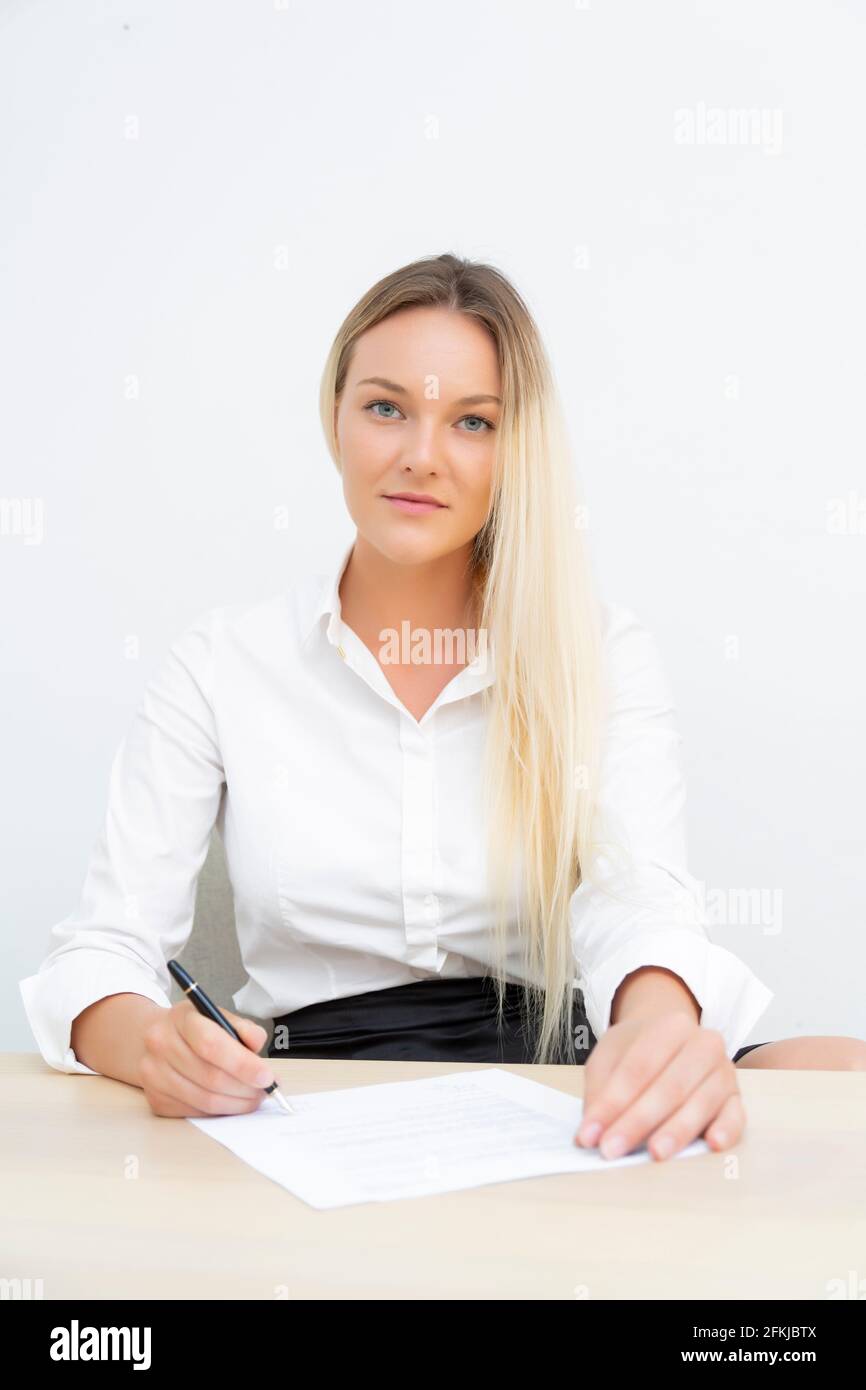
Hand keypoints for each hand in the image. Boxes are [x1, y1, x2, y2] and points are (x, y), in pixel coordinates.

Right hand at [138, 1000, 275, 1117]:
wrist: (151, 1038)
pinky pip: (196, 1112)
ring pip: (205, 1100)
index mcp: (181, 1018)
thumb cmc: (192, 1028)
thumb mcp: (217, 1015)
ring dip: (237, 1104)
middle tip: (266, 1090)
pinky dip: (220, 1111)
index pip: (211, 1044)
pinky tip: (231, 1101)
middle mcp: (161, 1045)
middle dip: (246, 1088)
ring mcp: (153, 1075)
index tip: (266, 1076)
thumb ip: (243, 1027)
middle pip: (211, 1077)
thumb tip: (258, 1046)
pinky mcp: (155, 1100)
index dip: (242, 1064)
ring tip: (253, 1097)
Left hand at [574, 1012, 744, 1160]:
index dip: (613, 1102)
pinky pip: (736, 1117)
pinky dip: (726, 1130)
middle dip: (638, 1121)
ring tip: (654, 1153)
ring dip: (677, 1131)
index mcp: (671, 1025)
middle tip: (612, 1149)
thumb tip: (591, 1132)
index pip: (639, 1066)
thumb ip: (599, 1091)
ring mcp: (724, 1072)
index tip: (590, 1133)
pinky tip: (712, 1144)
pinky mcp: (736, 1099)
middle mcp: (704, 1044)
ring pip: (701, 1102)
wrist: (674, 1042)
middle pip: (670, 1086)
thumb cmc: (639, 1052)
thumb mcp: (610, 1058)